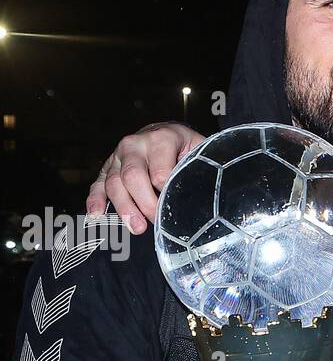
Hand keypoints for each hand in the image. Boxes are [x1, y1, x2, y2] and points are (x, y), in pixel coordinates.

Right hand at [86, 122, 205, 233]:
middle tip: (155, 223)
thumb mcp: (198, 149)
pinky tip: (96, 214)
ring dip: (124, 207)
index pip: (160, 172)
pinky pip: (98, 183)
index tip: (175, 211)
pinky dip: (95, 199)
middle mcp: (135, 144)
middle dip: (145, 204)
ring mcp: (118, 155)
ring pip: (114, 182)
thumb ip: (201, 167)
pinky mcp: (108, 166)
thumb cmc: (184, 146)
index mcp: (161, 138)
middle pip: (133, 177)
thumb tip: (209, 195)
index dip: (167, 195)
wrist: (164, 131)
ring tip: (136, 228)